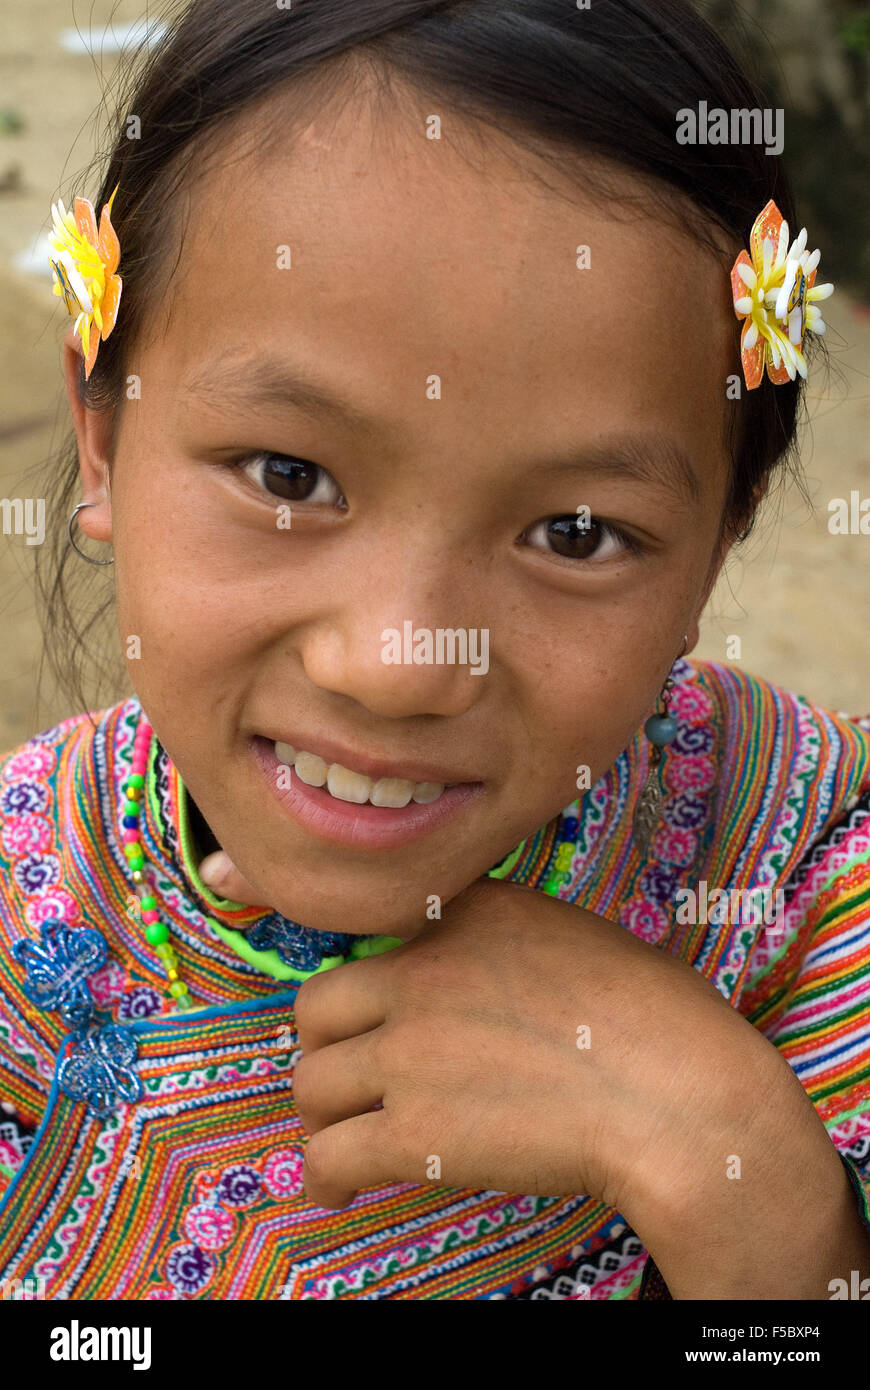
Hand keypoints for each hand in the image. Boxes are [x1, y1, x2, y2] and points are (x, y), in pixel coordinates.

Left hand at [203, 854, 768, 1212]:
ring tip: (346, 1146)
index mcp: (469, 913)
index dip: (343, 973)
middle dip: (323, 1051)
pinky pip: (332, 1155)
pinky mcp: (416, 1130)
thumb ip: (499, 940)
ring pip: (313, 1084)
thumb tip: (460, 973)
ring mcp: (412, 1049)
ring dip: (323, 1119)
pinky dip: (328, 1179)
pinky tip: (344, 1193)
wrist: (679, 1094)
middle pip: (318, 1008)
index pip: (371, 931)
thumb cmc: (653, 1021)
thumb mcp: (570, 937)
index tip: (271, 937)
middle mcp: (425, 970)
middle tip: (345, 1086)